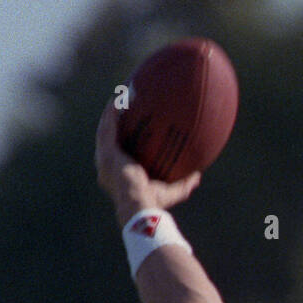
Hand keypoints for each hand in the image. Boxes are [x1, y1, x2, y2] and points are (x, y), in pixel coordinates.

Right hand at [95, 100, 201, 224]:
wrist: (138, 204)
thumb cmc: (151, 202)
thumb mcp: (169, 192)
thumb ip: (183, 185)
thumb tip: (197, 177)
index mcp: (117, 175)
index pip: (118, 155)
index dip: (120, 143)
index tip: (126, 133)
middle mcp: (106, 166)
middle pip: (108, 140)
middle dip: (112, 125)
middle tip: (120, 111)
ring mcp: (104, 159)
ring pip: (104, 131)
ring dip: (110, 114)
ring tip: (117, 99)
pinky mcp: (106, 152)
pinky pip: (107, 127)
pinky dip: (111, 113)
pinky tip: (117, 99)